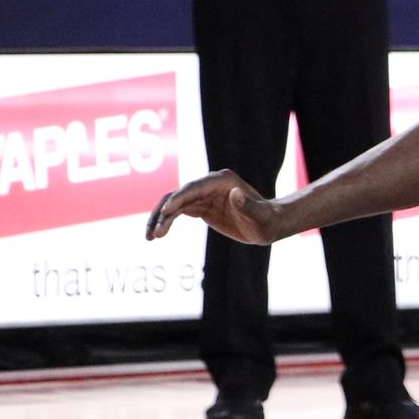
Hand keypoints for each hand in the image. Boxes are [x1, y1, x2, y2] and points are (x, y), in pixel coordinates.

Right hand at [146, 169, 283, 245]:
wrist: (268, 224)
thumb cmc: (267, 219)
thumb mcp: (260, 216)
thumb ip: (248, 206)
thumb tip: (235, 194)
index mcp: (222, 180)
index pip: (195, 187)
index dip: (179, 198)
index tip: (165, 211)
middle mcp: (209, 184)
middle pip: (179, 195)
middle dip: (163, 212)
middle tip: (153, 232)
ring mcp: (203, 195)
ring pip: (174, 204)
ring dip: (160, 219)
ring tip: (150, 237)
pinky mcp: (201, 207)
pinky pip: (178, 212)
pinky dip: (166, 222)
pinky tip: (157, 235)